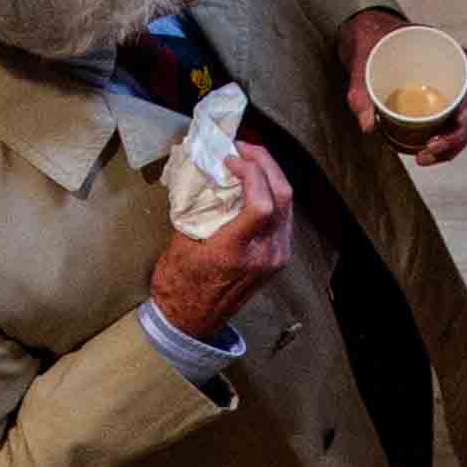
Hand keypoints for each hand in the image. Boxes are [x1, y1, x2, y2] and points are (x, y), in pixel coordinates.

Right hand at [145, 143, 295, 338]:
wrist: (190, 320)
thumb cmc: (178, 282)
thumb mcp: (183, 240)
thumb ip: (204, 206)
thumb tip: (212, 171)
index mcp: (238, 251)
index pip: (262, 202)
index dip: (251, 171)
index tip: (229, 157)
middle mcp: (265, 254)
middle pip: (282, 196)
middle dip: (265, 163)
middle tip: (243, 147)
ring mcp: (276, 257)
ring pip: (287, 204)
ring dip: (270, 176)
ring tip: (248, 159)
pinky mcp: (278, 258)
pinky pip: (283, 217)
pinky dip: (272, 193)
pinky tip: (255, 183)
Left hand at [339, 8, 466, 166]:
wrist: (371, 36)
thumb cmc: (374, 39)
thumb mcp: (363, 58)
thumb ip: (361, 89)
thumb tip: (366, 125)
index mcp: (455, 56)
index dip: (466, 117)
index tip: (445, 133)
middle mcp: (461, 75)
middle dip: (454, 141)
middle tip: (425, 153)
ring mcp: (454, 92)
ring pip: (464, 128)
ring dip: (448, 148)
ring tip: (422, 157)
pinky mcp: (443, 104)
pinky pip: (451, 128)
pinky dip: (442, 145)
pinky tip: (423, 153)